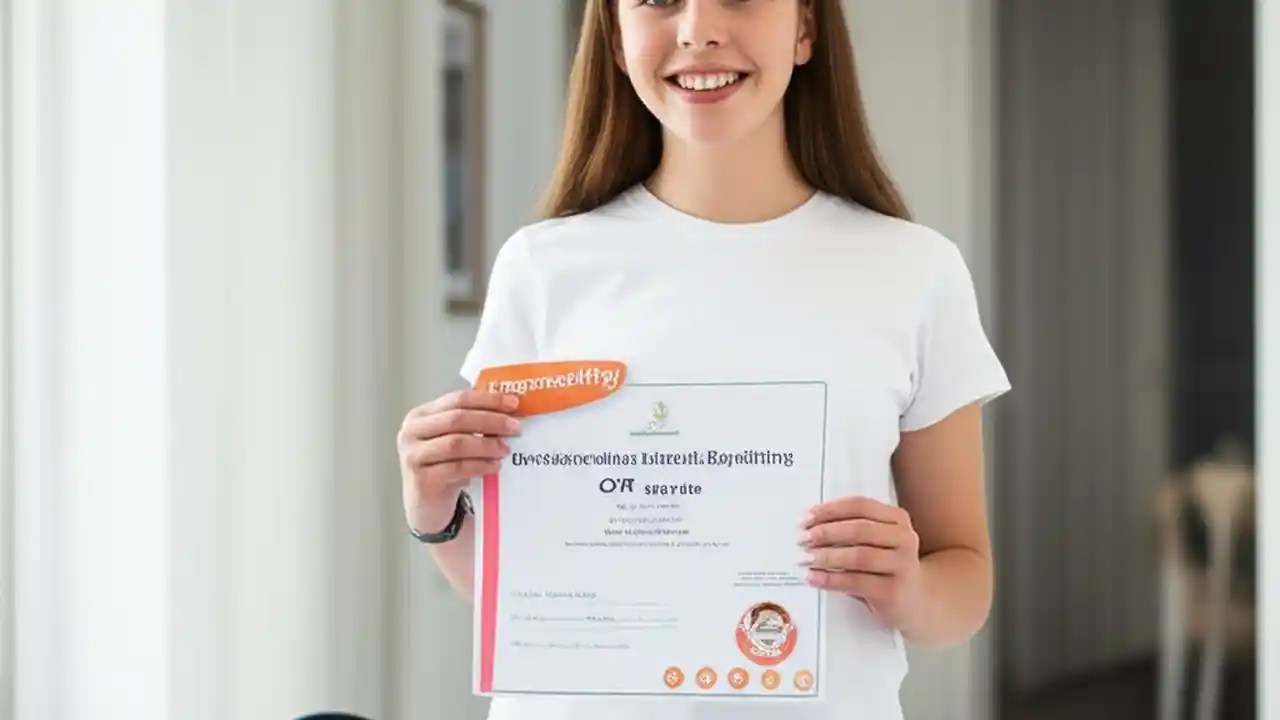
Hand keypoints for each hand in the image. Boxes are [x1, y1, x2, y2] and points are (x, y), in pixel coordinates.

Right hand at [397, 389, 521, 532]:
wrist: (427, 506)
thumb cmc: (443, 468)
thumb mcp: (453, 441)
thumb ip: (471, 425)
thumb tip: (509, 414)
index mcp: (421, 416)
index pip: (458, 399)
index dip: (487, 400)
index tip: (513, 403)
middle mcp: (412, 432)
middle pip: (457, 419)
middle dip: (490, 421)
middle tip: (514, 427)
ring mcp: (413, 456)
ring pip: (456, 443)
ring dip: (486, 445)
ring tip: (505, 449)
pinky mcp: (422, 480)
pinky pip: (456, 468)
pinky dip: (479, 465)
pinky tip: (495, 466)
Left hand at [797, 497, 922, 627]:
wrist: (916, 600)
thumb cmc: (888, 567)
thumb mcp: (877, 542)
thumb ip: (852, 529)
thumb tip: (811, 525)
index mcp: (898, 520)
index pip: (861, 506)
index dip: (831, 510)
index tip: (807, 517)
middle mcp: (905, 539)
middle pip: (859, 529)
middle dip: (825, 532)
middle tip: (803, 538)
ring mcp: (902, 566)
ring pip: (858, 556)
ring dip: (826, 556)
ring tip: (806, 558)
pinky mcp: (894, 591)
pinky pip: (855, 582)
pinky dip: (830, 579)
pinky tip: (814, 577)